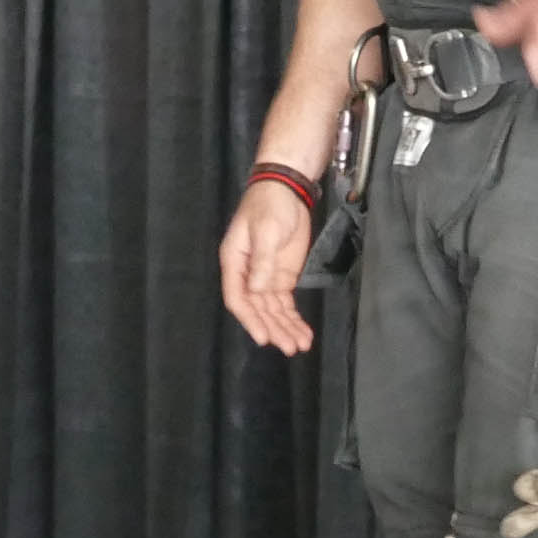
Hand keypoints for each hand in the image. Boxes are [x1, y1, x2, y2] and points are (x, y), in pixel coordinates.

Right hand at [219, 179, 313, 355]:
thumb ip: (263, 261)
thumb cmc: (270, 206)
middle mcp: (247, 275)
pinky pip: (285, 304)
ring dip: (285, 329)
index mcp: (234, 262)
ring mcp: (265, 278)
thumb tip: (258, 290)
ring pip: (272, 311)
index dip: (249, 319)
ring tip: (299, 346)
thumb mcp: (266, 230)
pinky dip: (294, 319)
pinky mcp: (282, 278)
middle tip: (289, 347)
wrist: (287, 190)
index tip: (263, 337)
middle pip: (257, 310)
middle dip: (273, 329)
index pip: (238, 298)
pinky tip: (304, 334)